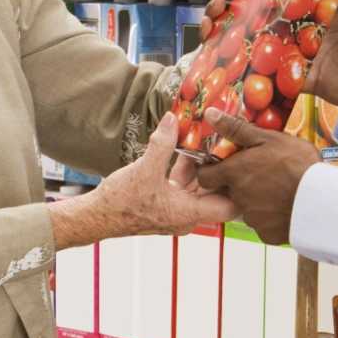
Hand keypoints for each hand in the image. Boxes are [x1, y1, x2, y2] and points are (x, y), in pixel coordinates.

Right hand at [49, 115, 233, 251]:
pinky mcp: (166, 207)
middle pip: (217, 195)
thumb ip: (162, 143)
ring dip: (201, 169)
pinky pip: (184, 189)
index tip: (241, 163)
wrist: (97, 217)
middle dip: (221, 171)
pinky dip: (186, 173)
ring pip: (199, 190)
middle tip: (225, 147)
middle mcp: (187, 217)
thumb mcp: (144, 169)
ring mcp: (176, 213)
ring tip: (203, 143)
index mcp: (189, 212)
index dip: (240, 186)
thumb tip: (172, 119)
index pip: (231, 207)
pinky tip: (181, 151)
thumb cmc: (120, 202)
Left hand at [204, 113, 318, 244]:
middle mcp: (238, 197)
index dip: (212, 171)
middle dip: (241, 184)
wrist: (321, 198)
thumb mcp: (267, 138)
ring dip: (258, 200)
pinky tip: (286, 206)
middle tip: (263, 174)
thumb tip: (210, 115)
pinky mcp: (266, 233)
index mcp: (234, 173)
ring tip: (279, 190)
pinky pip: (264, 224)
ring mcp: (252, 218)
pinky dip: (271, 217)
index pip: (205, 176)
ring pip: (248, 208)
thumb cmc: (296, 164)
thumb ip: (236, 128)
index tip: (224, 165)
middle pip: (230, 192)